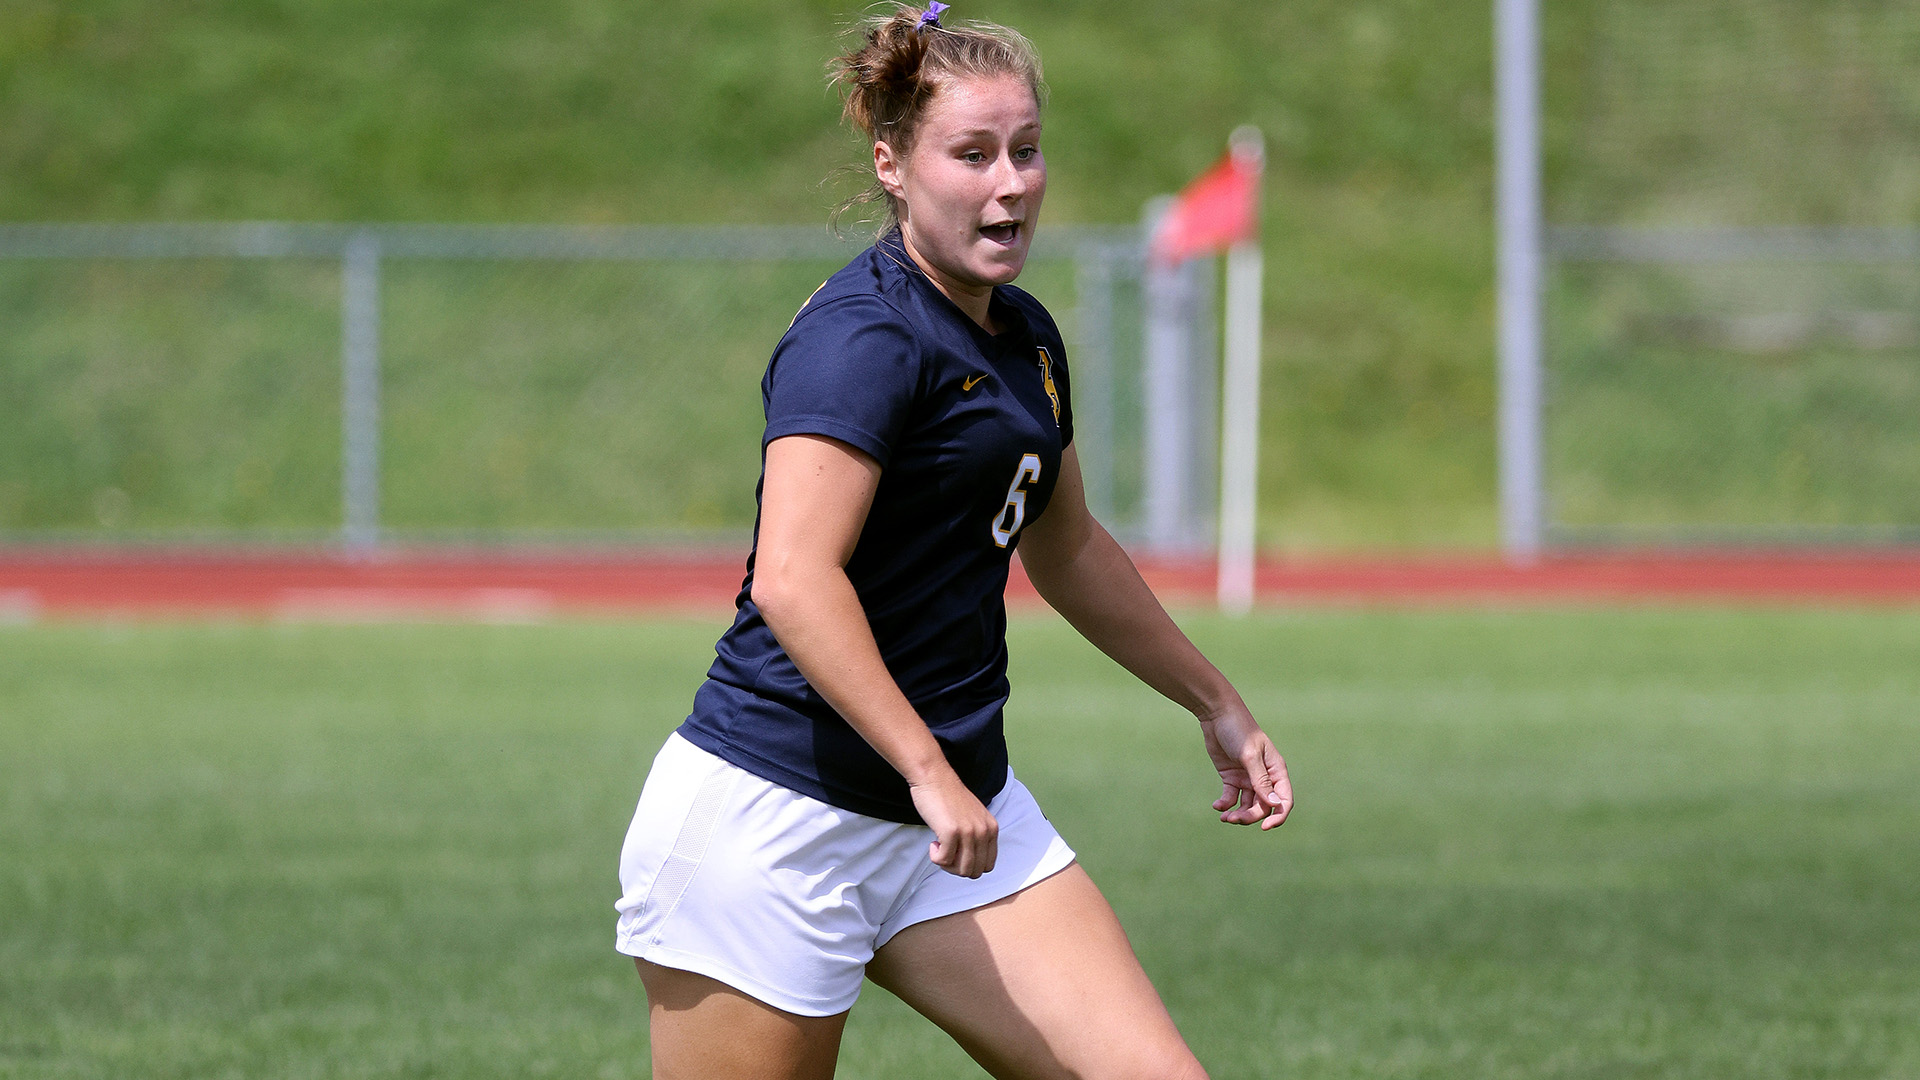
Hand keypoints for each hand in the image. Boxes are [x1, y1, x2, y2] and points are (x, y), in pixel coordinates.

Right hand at [909, 768, 998, 876]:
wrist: (934, 777)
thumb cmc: (948, 797)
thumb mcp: (974, 817)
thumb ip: (978, 836)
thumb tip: (970, 863)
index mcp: (992, 829)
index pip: (988, 865)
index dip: (970, 865)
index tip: (957, 855)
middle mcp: (984, 831)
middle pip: (974, 871)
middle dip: (957, 868)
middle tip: (946, 853)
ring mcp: (969, 832)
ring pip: (962, 870)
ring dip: (947, 865)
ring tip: (940, 848)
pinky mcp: (951, 832)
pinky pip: (944, 861)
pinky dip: (935, 857)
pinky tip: (933, 844)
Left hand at [1199, 702, 1292, 829]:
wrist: (1217, 715)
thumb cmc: (1239, 730)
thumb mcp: (1250, 756)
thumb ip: (1261, 781)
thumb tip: (1274, 805)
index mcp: (1276, 770)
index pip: (1283, 800)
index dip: (1277, 816)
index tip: (1265, 827)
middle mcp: (1264, 777)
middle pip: (1263, 806)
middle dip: (1250, 816)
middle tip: (1234, 819)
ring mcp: (1247, 778)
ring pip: (1247, 805)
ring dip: (1238, 814)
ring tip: (1224, 817)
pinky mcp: (1231, 777)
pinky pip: (1231, 797)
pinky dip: (1225, 804)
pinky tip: (1217, 806)